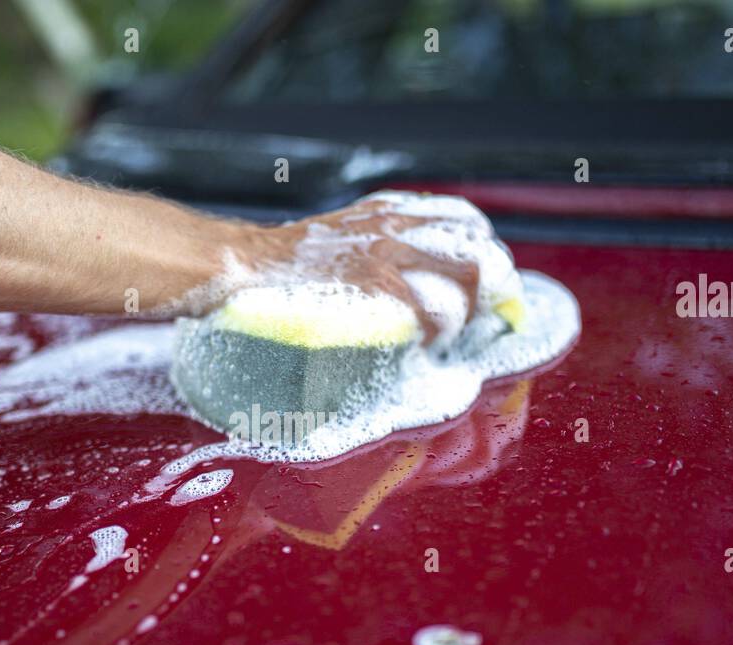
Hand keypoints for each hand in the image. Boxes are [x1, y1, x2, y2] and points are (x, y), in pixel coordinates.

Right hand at [239, 193, 489, 344]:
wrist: (243, 268)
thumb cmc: (285, 268)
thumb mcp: (341, 237)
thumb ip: (380, 245)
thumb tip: (418, 276)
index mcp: (389, 212)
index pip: (466, 221)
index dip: (485, 255)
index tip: (483, 286)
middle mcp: (398, 225)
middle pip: (479, 249)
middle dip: (488, 290)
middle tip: (476, 320)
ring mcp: (389, 254)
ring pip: (470, 276)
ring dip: (467, 313)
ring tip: (446, 336)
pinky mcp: (377, 287)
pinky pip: (434, 309)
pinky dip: (438, 332)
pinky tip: (423, 344)